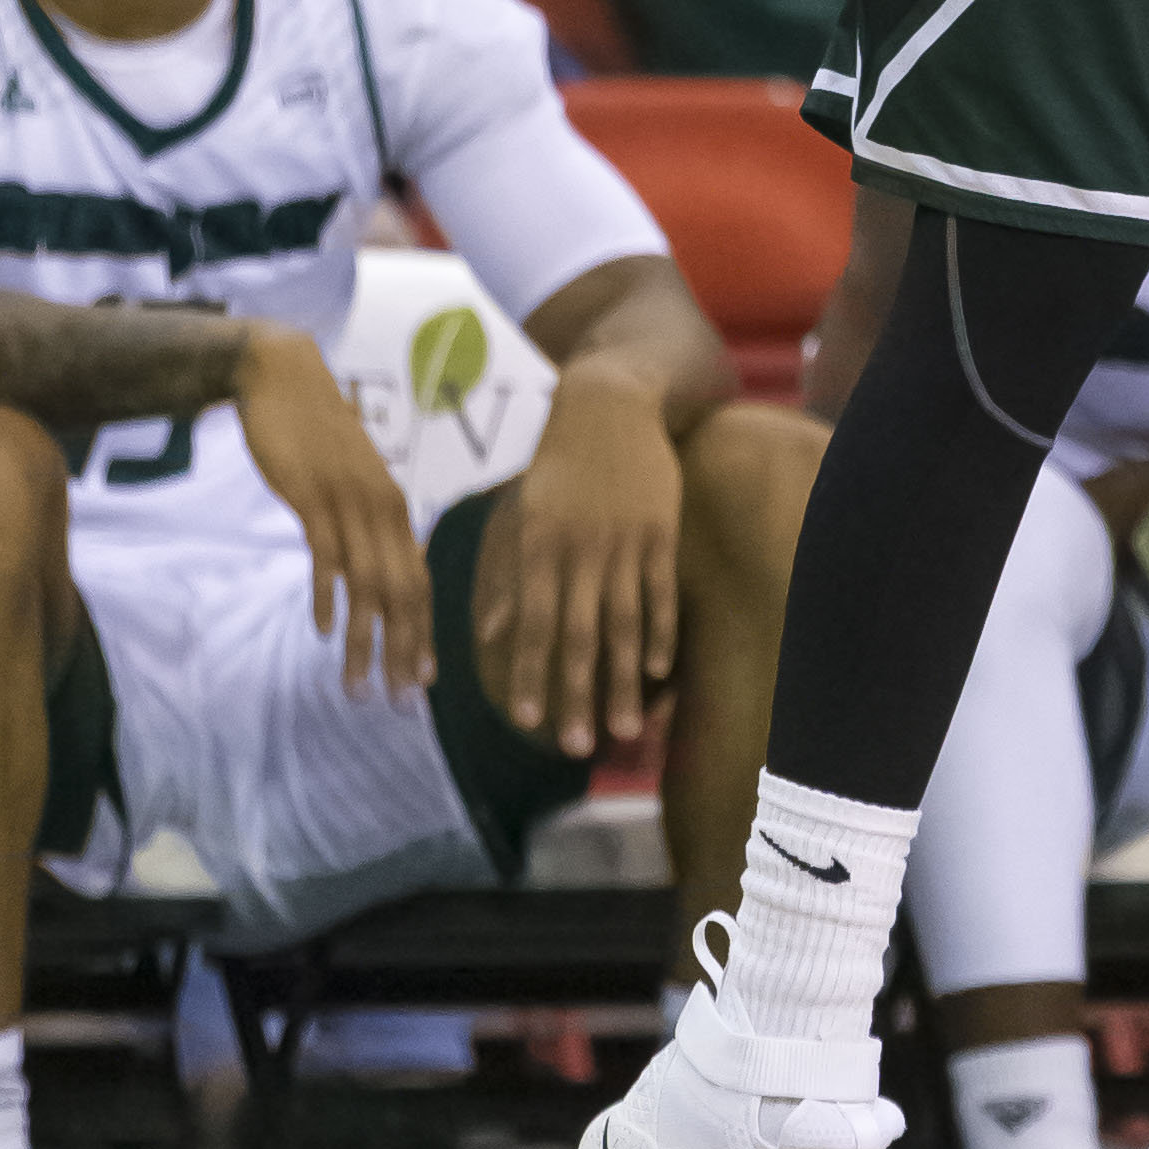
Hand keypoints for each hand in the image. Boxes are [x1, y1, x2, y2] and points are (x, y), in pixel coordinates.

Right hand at [233, 323, 431, 698]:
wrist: (282, 374)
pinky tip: (324, 629)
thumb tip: (374, 568)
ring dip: (365, 642)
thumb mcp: (350, 479)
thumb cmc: (317, 430)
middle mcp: (383, 508)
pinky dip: (327, 595)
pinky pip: (326, 555)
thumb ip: (364, 522)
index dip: (423, 633)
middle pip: (403, 593)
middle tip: (401, 704)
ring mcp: (349, 502)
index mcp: (396, 506)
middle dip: (404, 654)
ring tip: (359, 688)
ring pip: (368, 586)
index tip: (425, 681)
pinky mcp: (312, 495)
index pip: (419, 582)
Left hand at [474, 369, 683, 750]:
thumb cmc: (558, 463)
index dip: (529, 673)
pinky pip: (660, 591)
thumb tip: (488, 633)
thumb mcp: (522, 512)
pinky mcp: (660, 530)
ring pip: (624, 623)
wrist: (608, 403)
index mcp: (539, 547)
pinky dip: (660, 632)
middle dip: (578, 694)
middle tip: (578, 746)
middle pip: (579, 635)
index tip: (525, 720)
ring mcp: (624, 541)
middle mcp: (580, 550)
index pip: (531, 623)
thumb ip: (507, 575)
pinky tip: (660, 671)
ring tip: (627, 728)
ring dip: (624, 680)